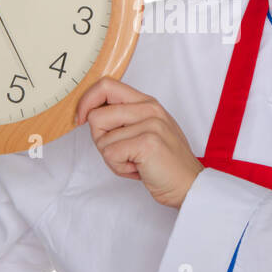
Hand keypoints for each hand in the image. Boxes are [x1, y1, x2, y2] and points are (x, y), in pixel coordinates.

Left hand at [75, 77, 203, 208]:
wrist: (189, 185)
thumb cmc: (164, 162)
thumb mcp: (147, 130)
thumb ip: (124, 118)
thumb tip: (90, 113)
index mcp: (147, 102)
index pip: (106, 86)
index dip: (86, 102)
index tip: (82, 119)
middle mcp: (149, 109)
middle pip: (96, 115)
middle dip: (100, 140)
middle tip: (122, 152)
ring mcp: (150, 124)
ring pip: (101, 138)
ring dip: (112, 158)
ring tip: (134, 162)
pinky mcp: (147, 142)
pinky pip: (110, 154)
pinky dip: (119, 168)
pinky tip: (138, 169)